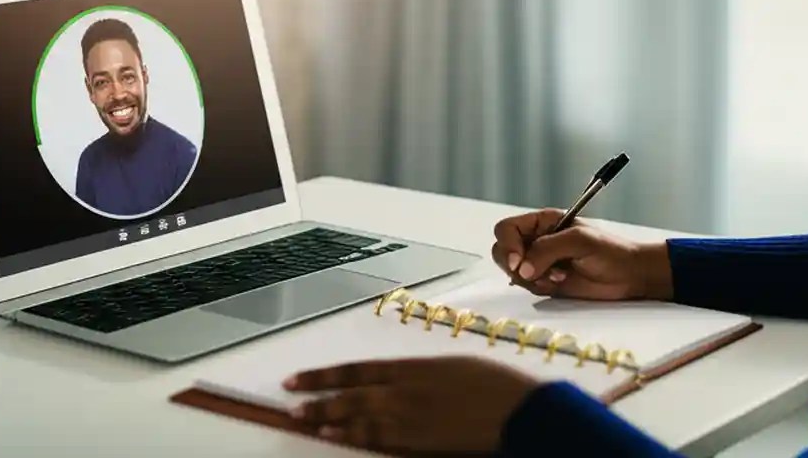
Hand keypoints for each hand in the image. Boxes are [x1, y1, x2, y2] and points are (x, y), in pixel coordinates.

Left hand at [284, 356, 539, 453]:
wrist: (517, 410)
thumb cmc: (494, 385)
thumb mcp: (455, 367)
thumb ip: (423, 375)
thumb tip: (402, 380)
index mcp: (414, 367)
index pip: (357, 370)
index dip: (325, 375)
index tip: (298, 379)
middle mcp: (404, 389)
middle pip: (351, 393)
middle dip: (318, 397)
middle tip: (290, 401)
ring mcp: (409, 416)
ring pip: (357, 416)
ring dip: (328, 417)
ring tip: (303, 419)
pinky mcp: (418, 440)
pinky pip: (376, 437)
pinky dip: (352, 435)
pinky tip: (333, 436)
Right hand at [491, 209, 673, 300]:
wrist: (630, 276)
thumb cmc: (610, 251)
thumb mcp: (579, 241)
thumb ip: (547, 249)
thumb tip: (520, 268)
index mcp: (543, 222)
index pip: (507, 229)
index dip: (507, 244)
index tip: (518, 261)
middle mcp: (536, 240)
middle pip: (502, 250)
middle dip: (514, 264)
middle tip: (535, 273)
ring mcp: (539, 263)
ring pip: (512, 271)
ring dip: (530, 278)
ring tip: (558, 276)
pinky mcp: (545, 282)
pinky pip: (526, 286)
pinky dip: (538, 287)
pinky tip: (560, 283)